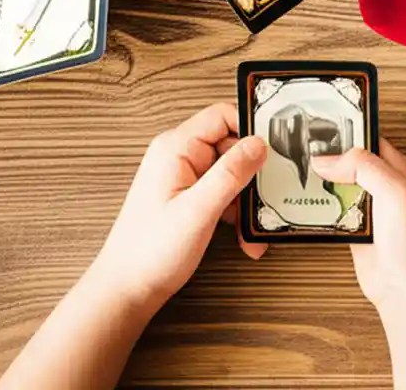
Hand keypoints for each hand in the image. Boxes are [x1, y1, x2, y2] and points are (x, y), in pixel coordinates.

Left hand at [89, 104, 268, 306]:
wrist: (127, 289)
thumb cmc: (150, 251)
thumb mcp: (198, 210)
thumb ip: (230, 173)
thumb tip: (259, 144)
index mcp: (175, 149)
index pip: (222, 116)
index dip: (251, 127)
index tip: (277, 146)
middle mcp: (178, 158)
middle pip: (232, 146)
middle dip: (254, 174)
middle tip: (270, 196)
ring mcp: (184, 178)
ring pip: (231, 173)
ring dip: (248, 200)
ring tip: (254, 227)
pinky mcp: (189, 197)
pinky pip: (224, 193)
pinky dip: (238, 213)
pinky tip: (245, 237)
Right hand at [313, 142, 405, 389]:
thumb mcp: (397, 192)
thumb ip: (366, 167)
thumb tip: (330, 159)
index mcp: (400, 171)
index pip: (371, 140)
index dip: (348, 131)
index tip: (320, 124)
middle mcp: (385, 188)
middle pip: (351, 163)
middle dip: (328, 157)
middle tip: (299, 148)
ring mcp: (370, 212)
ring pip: (339, 188)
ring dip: (320, 184)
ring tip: (294, 173)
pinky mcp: (356, 234)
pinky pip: (332, 215)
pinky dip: (318, 210)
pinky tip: (301, 205)